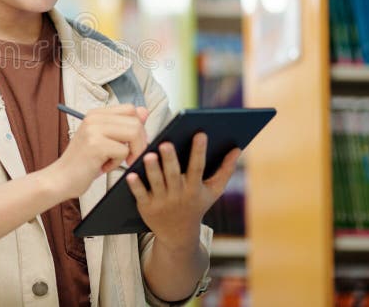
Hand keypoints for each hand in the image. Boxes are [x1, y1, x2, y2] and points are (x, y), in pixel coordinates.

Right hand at [48, 104, 148, 199]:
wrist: (61, 179)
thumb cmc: (84, 162)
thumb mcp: (105, 140)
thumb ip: (124, 126)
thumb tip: (144, 111)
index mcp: (96, 114)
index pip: (131, 109)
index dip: (138, 127)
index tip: (132, 144)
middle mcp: (94, 118)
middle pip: (136, 121)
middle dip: (139, 143)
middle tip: (128, 157)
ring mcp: (94, 130)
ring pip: (133, 134)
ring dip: (130, 152)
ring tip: (114, 161)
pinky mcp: (95, 145)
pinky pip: (123, 151)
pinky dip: (117, 163)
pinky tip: (103, 166)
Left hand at [126, 132, 240, 251]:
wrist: (178, 235)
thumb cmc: (196, 205)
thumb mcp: (213, 191)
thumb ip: (225, 170)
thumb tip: (238, 148)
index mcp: (195, 188)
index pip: (198, 167)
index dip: (199, 151)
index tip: (201, 133)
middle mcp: (179, 195)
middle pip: (174, 175)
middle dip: (171, 159)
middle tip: (166, 143)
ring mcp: (162, 202)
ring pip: (157, 183)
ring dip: (152, 170)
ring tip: (149, 155)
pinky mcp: (147, 207)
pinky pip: (140, 195)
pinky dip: (135, 186)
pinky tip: (129, 174)